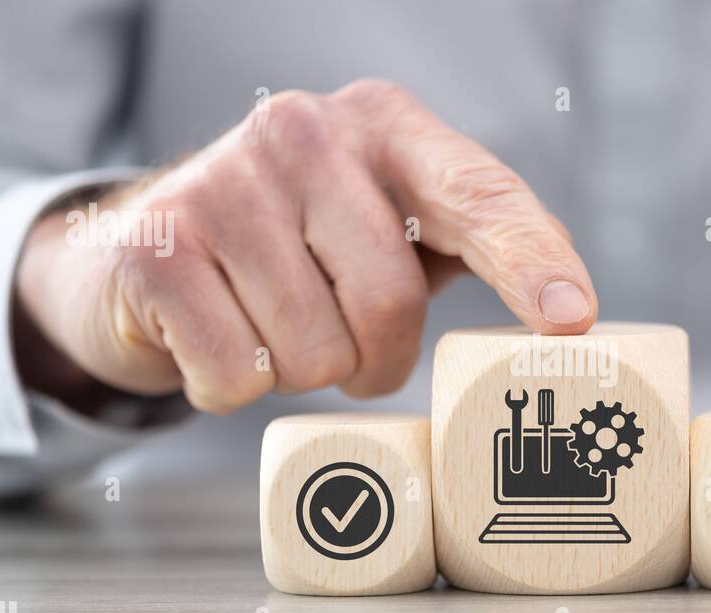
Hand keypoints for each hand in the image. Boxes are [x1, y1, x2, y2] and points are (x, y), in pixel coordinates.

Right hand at [14, 80, 596, 412]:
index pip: (478, 194)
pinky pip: (236, 376)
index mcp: (384, 126)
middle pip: (391, 302)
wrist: (140, 250)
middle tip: (353, 353)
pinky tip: (219, 339)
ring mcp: (223, 182)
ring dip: (304, 372)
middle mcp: (305, 133)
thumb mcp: (386, 223)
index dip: (530, 258)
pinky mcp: (158, 246)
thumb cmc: (298, 246)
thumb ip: (465, 243)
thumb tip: (566, 305)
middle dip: (379, 360)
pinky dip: (233, 388)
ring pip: (314, 354)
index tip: (570, 319)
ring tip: (273, 328)